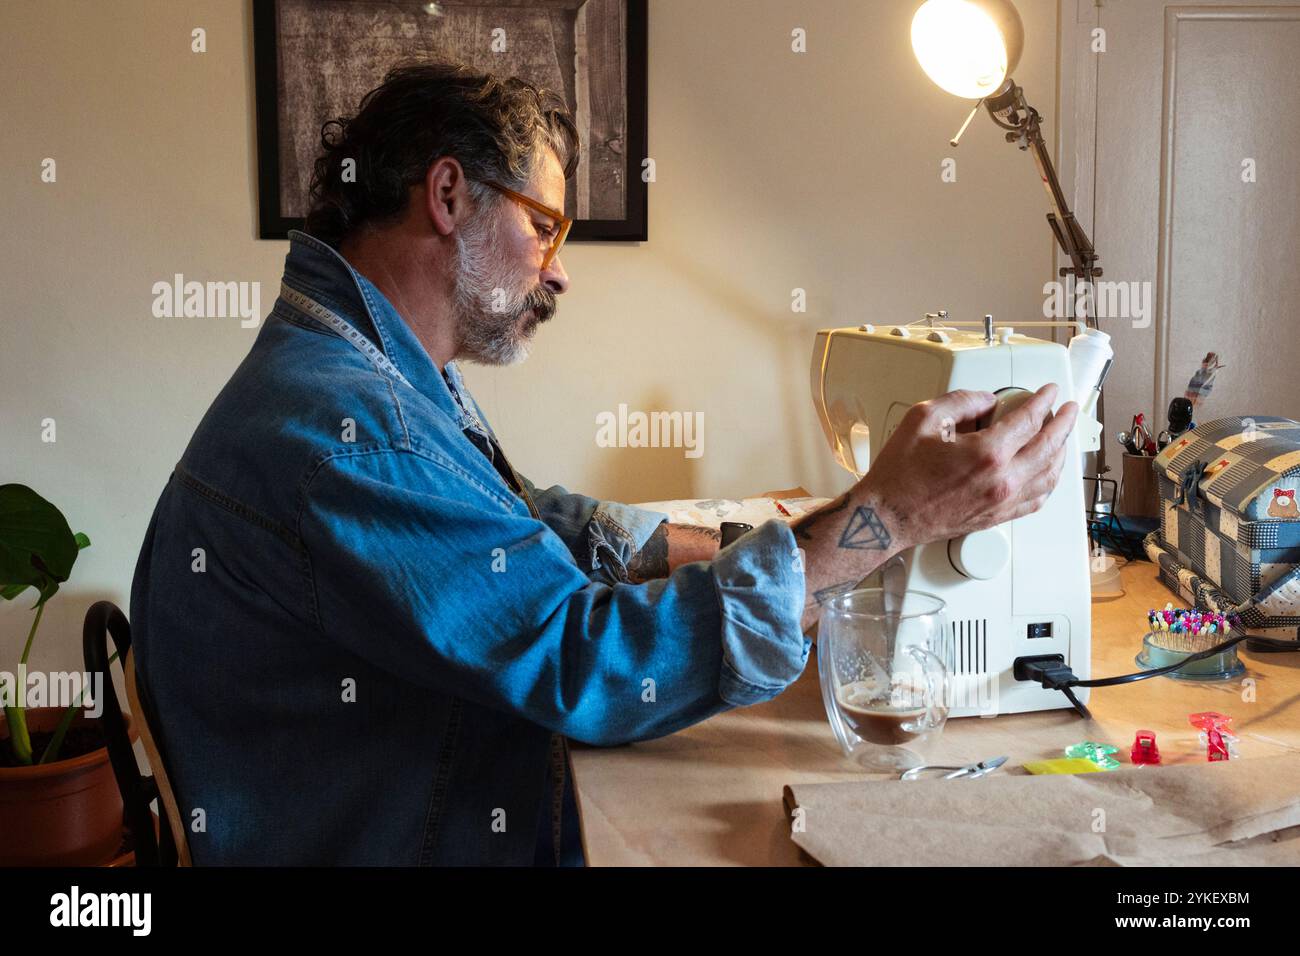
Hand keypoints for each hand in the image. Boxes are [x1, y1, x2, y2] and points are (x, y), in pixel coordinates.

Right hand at [859, 385, 1078, 551]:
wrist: (886, 517)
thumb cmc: (899, 477)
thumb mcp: (922, 420)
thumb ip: (961, 402)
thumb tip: (985, 401)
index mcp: (987, 453)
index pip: (1030, 419)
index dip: (1044, 401)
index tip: (1049, 392)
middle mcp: (1002, 481)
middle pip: (1050, 446)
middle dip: (1064, 423)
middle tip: (1070, 410)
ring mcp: (1002, 502)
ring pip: (1050, 476)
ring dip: (1062, 452)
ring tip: (1063, 438)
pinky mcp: (997, 518)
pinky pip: (1037, 500)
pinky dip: (1050, 483)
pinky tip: (1049, 474)